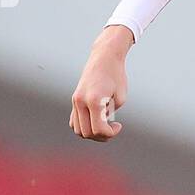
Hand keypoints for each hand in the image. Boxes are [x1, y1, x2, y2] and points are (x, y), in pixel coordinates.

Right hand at [69, 25, 132, 140]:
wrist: (104, 58)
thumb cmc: (116, 76)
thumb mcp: (120, 98)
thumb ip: (109, 115)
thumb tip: (100, 126)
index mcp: (94, 100)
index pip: (99, 130)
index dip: (110, 134)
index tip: (118, 125)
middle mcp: (80, 101)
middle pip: (87, 133)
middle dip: (102, 136)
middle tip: (113, 128)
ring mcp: (75, 101)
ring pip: (78, 130)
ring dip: (92, 133)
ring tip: (104, 126)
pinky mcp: (74, 99)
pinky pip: (74, 121)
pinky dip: (83, 126)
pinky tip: (95, 121)